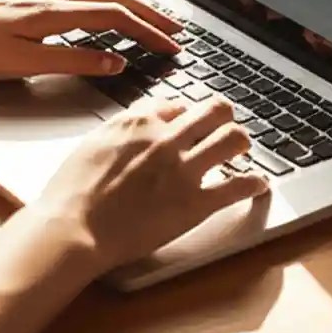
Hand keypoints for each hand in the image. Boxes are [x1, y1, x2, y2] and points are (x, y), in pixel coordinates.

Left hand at [0, 0, 182, 79]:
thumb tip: (116, 62)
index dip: (148, 33)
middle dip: (151, 14)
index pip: (116, 18)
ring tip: (153, 15)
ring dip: (133, 1)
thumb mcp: (24, 64)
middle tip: (177, 31)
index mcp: (55, 13)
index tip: (172, 48)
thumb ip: (73, 62)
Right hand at [37, 96, 269, 273]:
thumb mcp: (93, 142)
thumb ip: (121, 130)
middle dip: (223, 116)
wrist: (73, 227)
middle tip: (226, 125)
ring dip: (241, 142)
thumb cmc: (72, 192)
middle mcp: (166, 139)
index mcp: (139, 122)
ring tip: (243, 150)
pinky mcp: (194, 203)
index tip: (189, 123)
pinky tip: (259, 185)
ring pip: (232, 139)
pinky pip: (238, 186)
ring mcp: (184, 170)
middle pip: (213, 111)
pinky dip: (254, 184)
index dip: (186, 114)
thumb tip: (136, 124)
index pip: (177, 105)